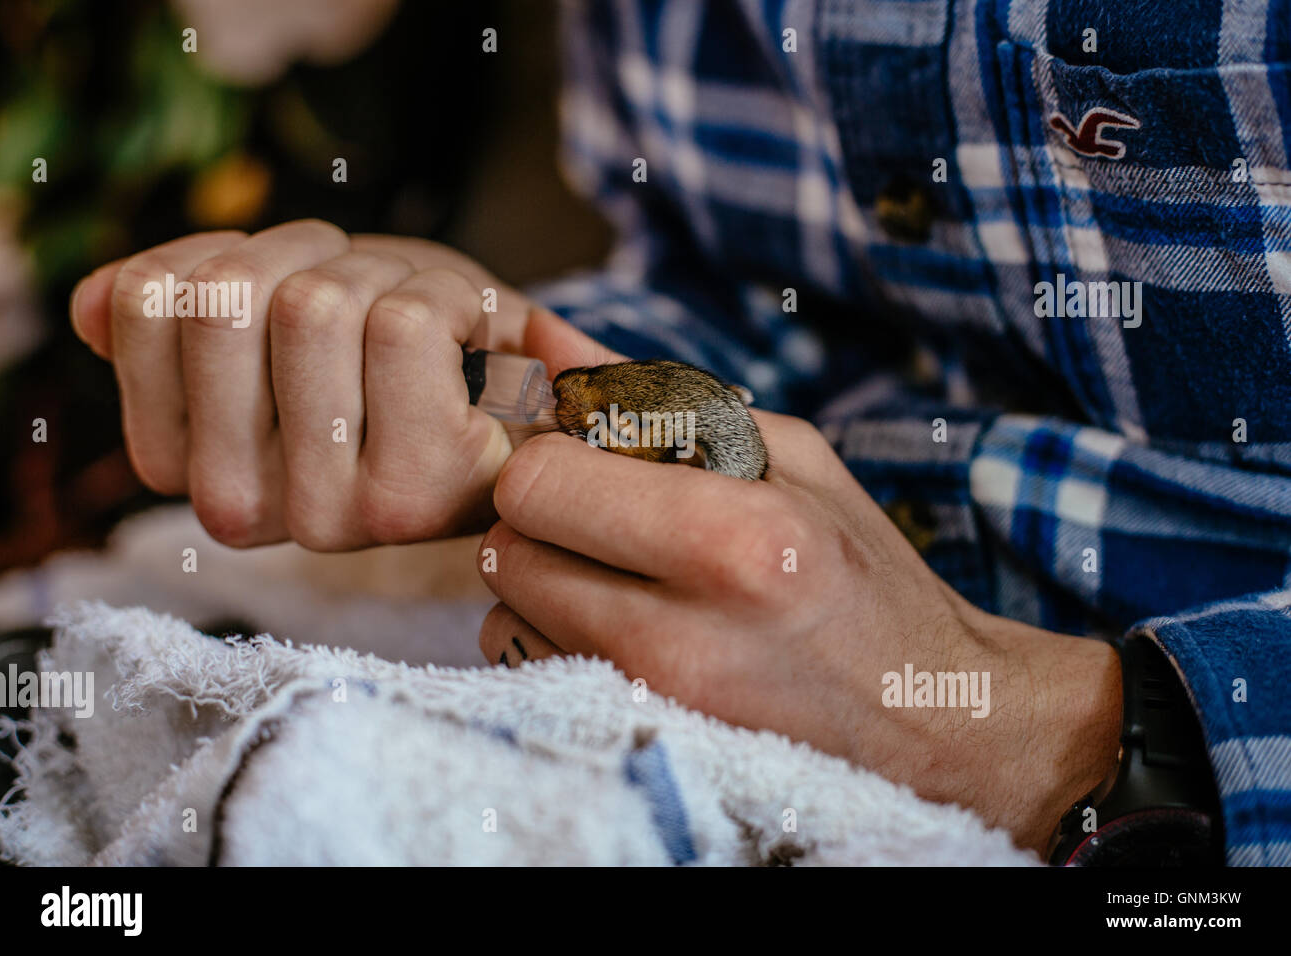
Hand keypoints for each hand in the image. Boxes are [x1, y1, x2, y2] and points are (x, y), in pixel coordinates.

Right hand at [70, 221, 548, 548]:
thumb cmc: (407, 350)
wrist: (524, 412)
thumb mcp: (284, 311)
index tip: (309, 280)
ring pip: (314, 306)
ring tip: (424, 316)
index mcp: (188, 463)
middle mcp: (241, 511)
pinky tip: (468, 341)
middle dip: (318, 253)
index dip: (242, 250)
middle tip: (376, 286)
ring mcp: (324, 517)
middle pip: (233, 299)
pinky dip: (447, 294)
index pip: (153, 300)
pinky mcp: (410, 497)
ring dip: (385, 272)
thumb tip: (94, 306)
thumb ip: (184, 308)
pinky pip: (402, 324)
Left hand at [477, 406, 1121, 851]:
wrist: (927, 718)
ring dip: (544, 582)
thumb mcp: (789, 457)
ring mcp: (647, 705)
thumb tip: (544, 337)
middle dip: (541, 519)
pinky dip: (556, 637)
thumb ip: (656, 396)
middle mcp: (678, 633)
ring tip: (625, 577)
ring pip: (502, 614)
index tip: (595, 459)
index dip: (556, 456)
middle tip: (603, 516)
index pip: (540, 482)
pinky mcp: (631, 744)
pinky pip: (528, 669)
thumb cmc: (861, 573)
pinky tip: (626, 628)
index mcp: (733, 539)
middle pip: (506, 551)